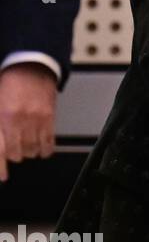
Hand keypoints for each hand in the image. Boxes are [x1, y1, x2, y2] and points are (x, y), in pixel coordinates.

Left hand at [0, 63, 58, 181]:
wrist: (32, 65)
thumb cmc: (9, 81)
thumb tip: (0, 139)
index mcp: (2, 116)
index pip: (1, 149)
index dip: (1, 166)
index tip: (3, 176)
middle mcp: (18, 121)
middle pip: (16, 153)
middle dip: (13, 154)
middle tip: (13, 149)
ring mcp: (36, 121)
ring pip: (32, 150)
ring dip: (28, 152)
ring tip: (26, 146)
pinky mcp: (50, 118)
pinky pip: (49, 142)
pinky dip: (45, 149)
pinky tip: (41, 148)